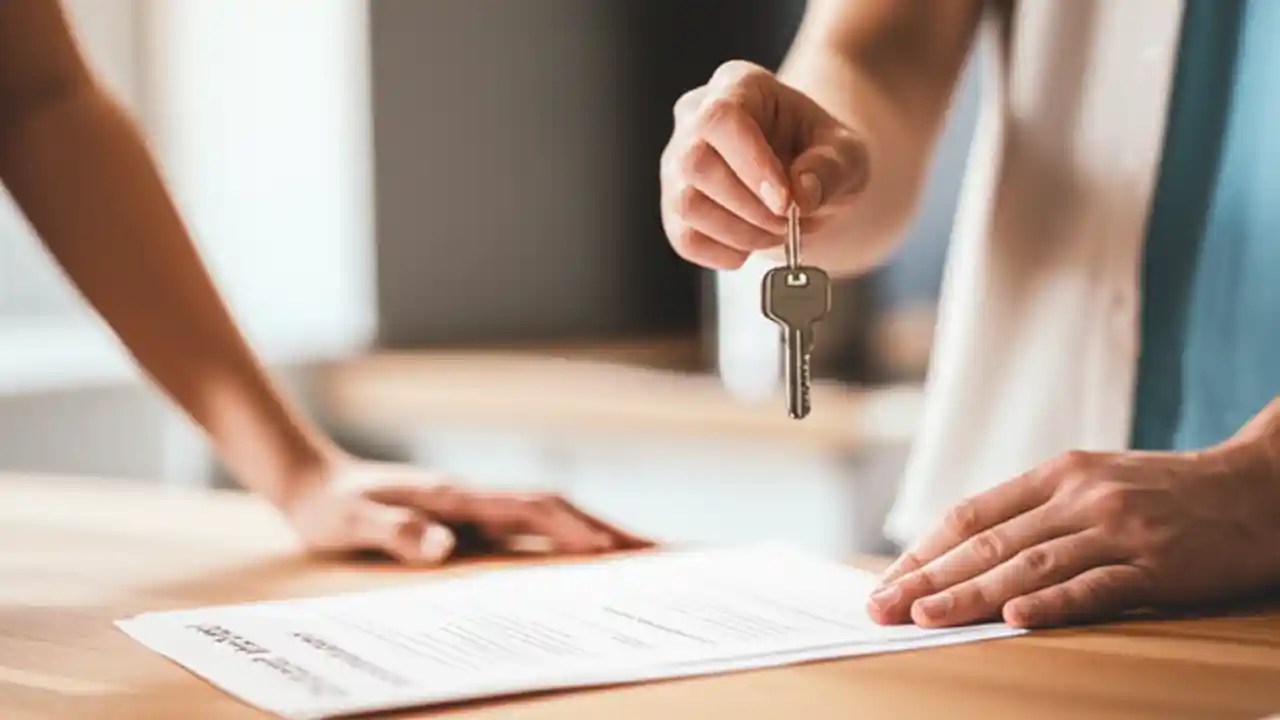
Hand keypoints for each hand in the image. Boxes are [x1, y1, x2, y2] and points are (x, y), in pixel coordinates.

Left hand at [279, 458, 651, 564]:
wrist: (313, 482)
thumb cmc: (332, 508)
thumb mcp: (352, 524)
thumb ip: (396, 533)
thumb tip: (447, 547)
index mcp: (457, 495)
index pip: (530, 508)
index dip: (571, 528)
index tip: (611, 549)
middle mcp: (476, 497)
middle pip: (558, 509)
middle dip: (610, 528)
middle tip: (660, 551)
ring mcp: (477, 508)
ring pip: (551, 518)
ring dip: (598, 533)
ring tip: (645, 556)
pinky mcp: (472, 521)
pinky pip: (531, 532)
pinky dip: (568, 542)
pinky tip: (585, 561)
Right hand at [660, 60, 868, 269]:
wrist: (805, 176)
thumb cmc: (821, 153)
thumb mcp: (846, 152)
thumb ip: (830, 169)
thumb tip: (801, 195)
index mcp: (738, 85)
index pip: (722, 118)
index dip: (750, 164)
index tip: (785, 201)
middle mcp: (694, 117)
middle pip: (696, 163)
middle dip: (749, 206)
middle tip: (790, 223)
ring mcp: (677, 164)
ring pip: (686, 204)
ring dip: (739, 233)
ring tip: (777, 233)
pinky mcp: (674, 207)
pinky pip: (686, 239)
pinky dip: (724, 253)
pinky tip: (752, 245)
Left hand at [868, 446, 1279, 627]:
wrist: (1257, 488)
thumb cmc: (1166, 493)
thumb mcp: (1095, 483)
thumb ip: (1038, 511)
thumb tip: (969, 550)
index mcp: (1057, 474)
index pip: (973, 514)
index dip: (925, 550)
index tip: (888, 581)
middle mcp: (1080, 496)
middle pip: (989, 541)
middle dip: (929, 577)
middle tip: (884, 608)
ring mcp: (1118, 530)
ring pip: (1029, 564)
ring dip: (971, 594)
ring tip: (926, 618)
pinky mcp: (1158, 565)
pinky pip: (1096, 587)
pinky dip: (1053, 603)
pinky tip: (1014, 618)